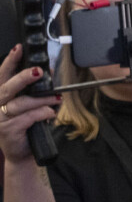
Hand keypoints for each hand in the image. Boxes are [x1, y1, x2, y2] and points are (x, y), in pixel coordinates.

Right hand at [0, 46, 60, 164]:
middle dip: (23, 78)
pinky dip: (42, 113)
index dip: (9, 61)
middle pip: (7, 87)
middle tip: (38, 71)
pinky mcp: (8, 131)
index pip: (2, 75)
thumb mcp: (29, 104)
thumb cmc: (26, 126)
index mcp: (0, 96)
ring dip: (42, 99)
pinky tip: (50, 113)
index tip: (18, 49)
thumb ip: (34, 89)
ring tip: (56, 98)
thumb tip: (48, 71)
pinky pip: (28, 117)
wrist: (23, 152)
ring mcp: (0, 119)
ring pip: (21, 103)